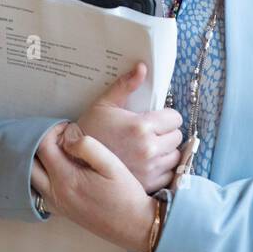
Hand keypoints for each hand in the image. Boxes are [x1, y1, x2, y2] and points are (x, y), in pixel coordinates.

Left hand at [30, 122, 157, 251]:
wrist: (133, 224)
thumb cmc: (126, 193)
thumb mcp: (112, 164)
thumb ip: (88, 147)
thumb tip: (69, 139)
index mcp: (66, 179)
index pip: (42, 147)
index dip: (52, 131)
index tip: (68, 128)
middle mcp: (55, 193)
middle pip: (30, 162)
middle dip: (40, 144)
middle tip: (59, 137)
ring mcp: (56, 204)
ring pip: (31, 178)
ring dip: (38, 160)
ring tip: (57, 150)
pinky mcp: (61, 211)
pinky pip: (38, 191)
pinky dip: (41, 177)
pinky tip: (57, 170)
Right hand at [69, 62, 182, 193]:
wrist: (75, 160)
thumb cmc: (90, 129)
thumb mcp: (105, 104)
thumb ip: (126, 85)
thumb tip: (142, 67)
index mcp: (141, 126)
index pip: (175, 118)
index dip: (167, 117)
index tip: (158, 119)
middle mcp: (149, 148)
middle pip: (177, 137)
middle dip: (167, 134)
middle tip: (153, 133)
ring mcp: (149, 169)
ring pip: (175, 157)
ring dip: (167, 152)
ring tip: (152, 148)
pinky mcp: (147, 184)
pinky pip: (169, 175)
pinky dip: (162, 170)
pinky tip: (149, 164)